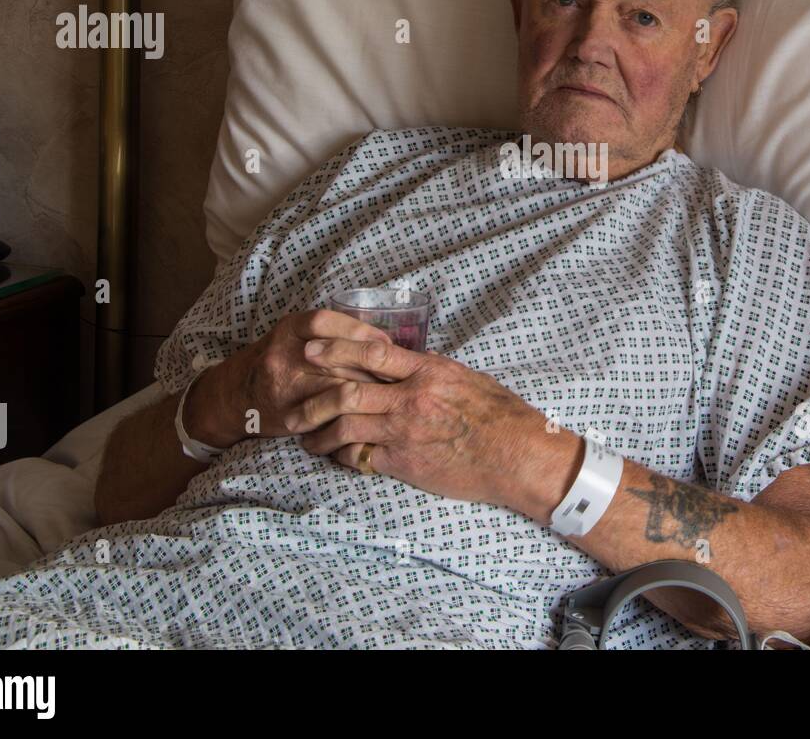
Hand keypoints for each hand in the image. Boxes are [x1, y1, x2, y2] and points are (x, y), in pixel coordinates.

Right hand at [182, 310, 394, 447]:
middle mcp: (283, 354)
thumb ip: (330, 333)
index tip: (384, 344)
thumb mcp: (295, 336)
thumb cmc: (278, 359)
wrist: (235, 396)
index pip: (324, 322)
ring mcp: (283, 385)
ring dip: (366, 393)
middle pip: (336, 357)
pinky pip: (327, 414)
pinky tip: (368, 415)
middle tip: (398, 375)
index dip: (359, 330)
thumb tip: (383, 340)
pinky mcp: (288, 413)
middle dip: (371, 367)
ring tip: (390, 395)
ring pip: (335, 387)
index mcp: (288, 329)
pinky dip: (350, 414)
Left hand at [296, 339, 581, 517]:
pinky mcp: (406, 463)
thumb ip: (430, 372)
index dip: (337, 346)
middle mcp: (412, 398)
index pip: (373, 350)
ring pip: (346, 426)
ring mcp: (406, 432)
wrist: (518, 455)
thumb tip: (405, 365)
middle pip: (348, 390)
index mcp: (429, 371)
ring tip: (304, 438)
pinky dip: (342, 457)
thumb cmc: (499, 415)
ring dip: (319, 433)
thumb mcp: (466, 379)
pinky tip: (334, 457)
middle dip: (313, 395)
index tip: (312, 346)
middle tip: (292, 401)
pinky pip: (361, 458)